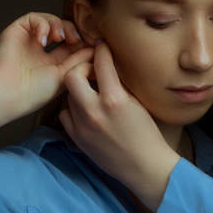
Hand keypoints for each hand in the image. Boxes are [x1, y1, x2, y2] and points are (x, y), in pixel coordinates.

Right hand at [0, 12, 94, 128]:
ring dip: (59, 26)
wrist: (10, 91)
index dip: (83, 40)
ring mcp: (30, 40)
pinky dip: (43, 25)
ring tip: (59, 38)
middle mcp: (42, 51)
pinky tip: (42, 40)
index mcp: (54, 63)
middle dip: (73, 32)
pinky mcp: (18, 30)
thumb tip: (97, 47)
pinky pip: (35, 18)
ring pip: (51, 21)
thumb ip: (81, 60)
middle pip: (64, 31)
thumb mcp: (66, 75)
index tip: (92, 42)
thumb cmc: (36, 91)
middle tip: (75, 39)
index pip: (73, 45)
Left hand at [58, 39, 179, 210]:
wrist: (144, 166)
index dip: (101, 49)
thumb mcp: (137, 103)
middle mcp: (95, 111)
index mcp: (115, 99)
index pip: (101, 63)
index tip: (101, 46)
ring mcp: (82, 126)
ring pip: (68, 95)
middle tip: (92, 71)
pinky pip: (65, 114)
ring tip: (91, 91)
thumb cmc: (146, 134)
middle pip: (72, 76)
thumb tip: (106, 65)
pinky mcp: (77, 138)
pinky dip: (73, 109)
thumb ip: (119, 84)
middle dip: (81, 68)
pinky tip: (86, 110)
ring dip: (78, 89)